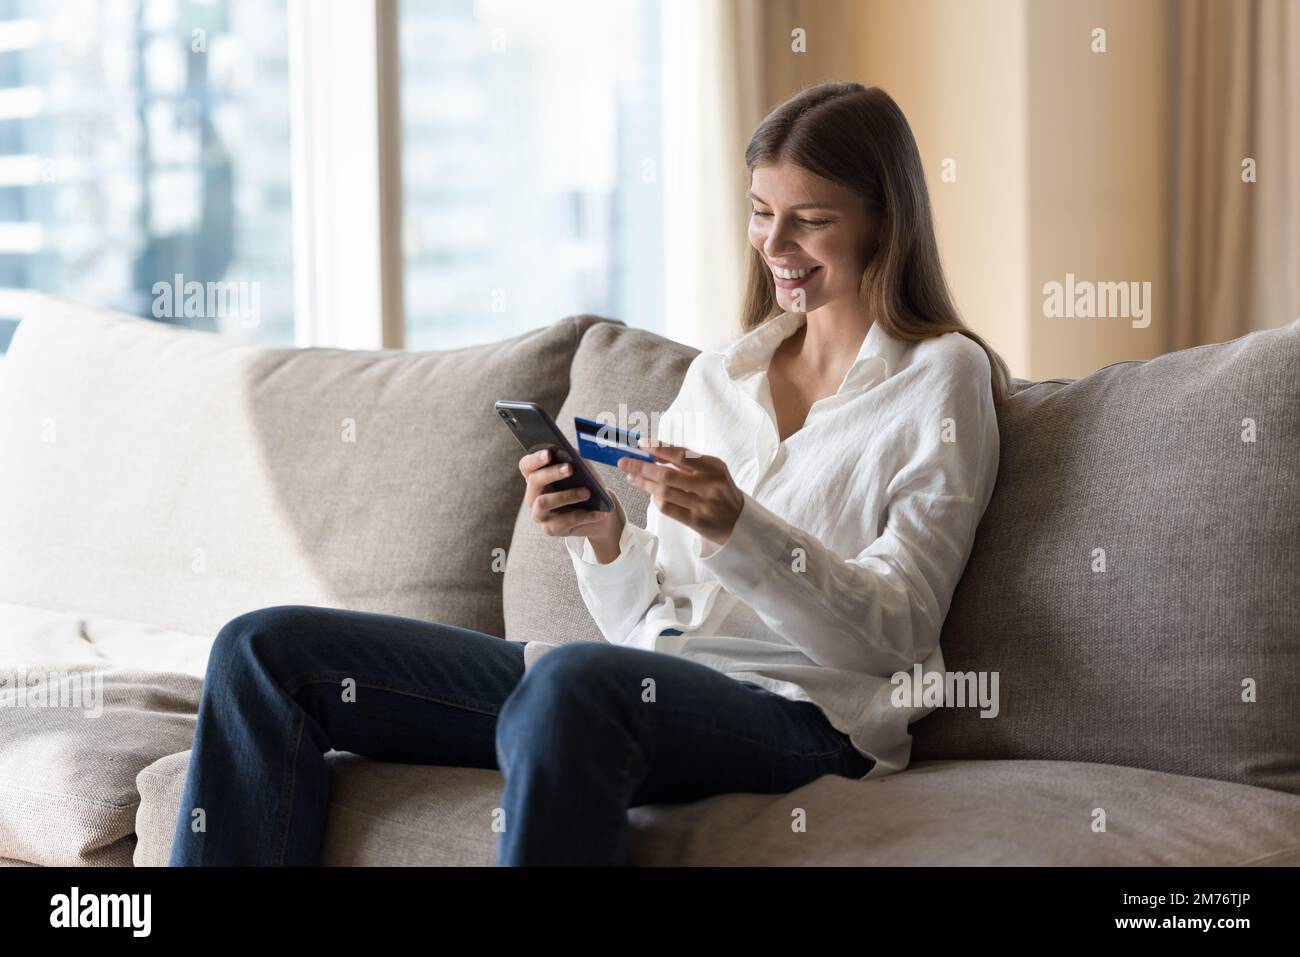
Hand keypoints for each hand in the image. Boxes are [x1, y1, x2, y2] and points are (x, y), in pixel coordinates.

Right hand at [519, 449, 624, 545]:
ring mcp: (539, 514)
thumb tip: (572, 452)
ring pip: (544, 502)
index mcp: (537, 477)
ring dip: (567, 495)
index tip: (549, 453)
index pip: (526, 465)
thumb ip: (576, 459)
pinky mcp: (551, 529)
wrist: (599, 513)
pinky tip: (598, 513)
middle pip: (534, 481)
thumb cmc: (587, 486)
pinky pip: (564, 521)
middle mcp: (533, 495)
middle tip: (570, 468)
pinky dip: (584, 515)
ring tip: (587, 492)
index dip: (535, 459)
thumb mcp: (584, 471)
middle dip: (551, 473)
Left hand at [617, 439, 742, 546]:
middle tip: (624, 462)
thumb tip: (653, 452)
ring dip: (644, 484)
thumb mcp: (712, 470)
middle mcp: (710, 485)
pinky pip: (668, 508)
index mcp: (714, 467)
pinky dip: (656, 500)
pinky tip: (651, 494)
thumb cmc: (719, 490)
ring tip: (632, 477)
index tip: (640, 444)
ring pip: (664, 492)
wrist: (738, 521)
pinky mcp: (697, 522)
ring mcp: (703, 505)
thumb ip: (687, 462)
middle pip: (667, 475)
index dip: (658, 448)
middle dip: (641, 467)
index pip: (681, 454)